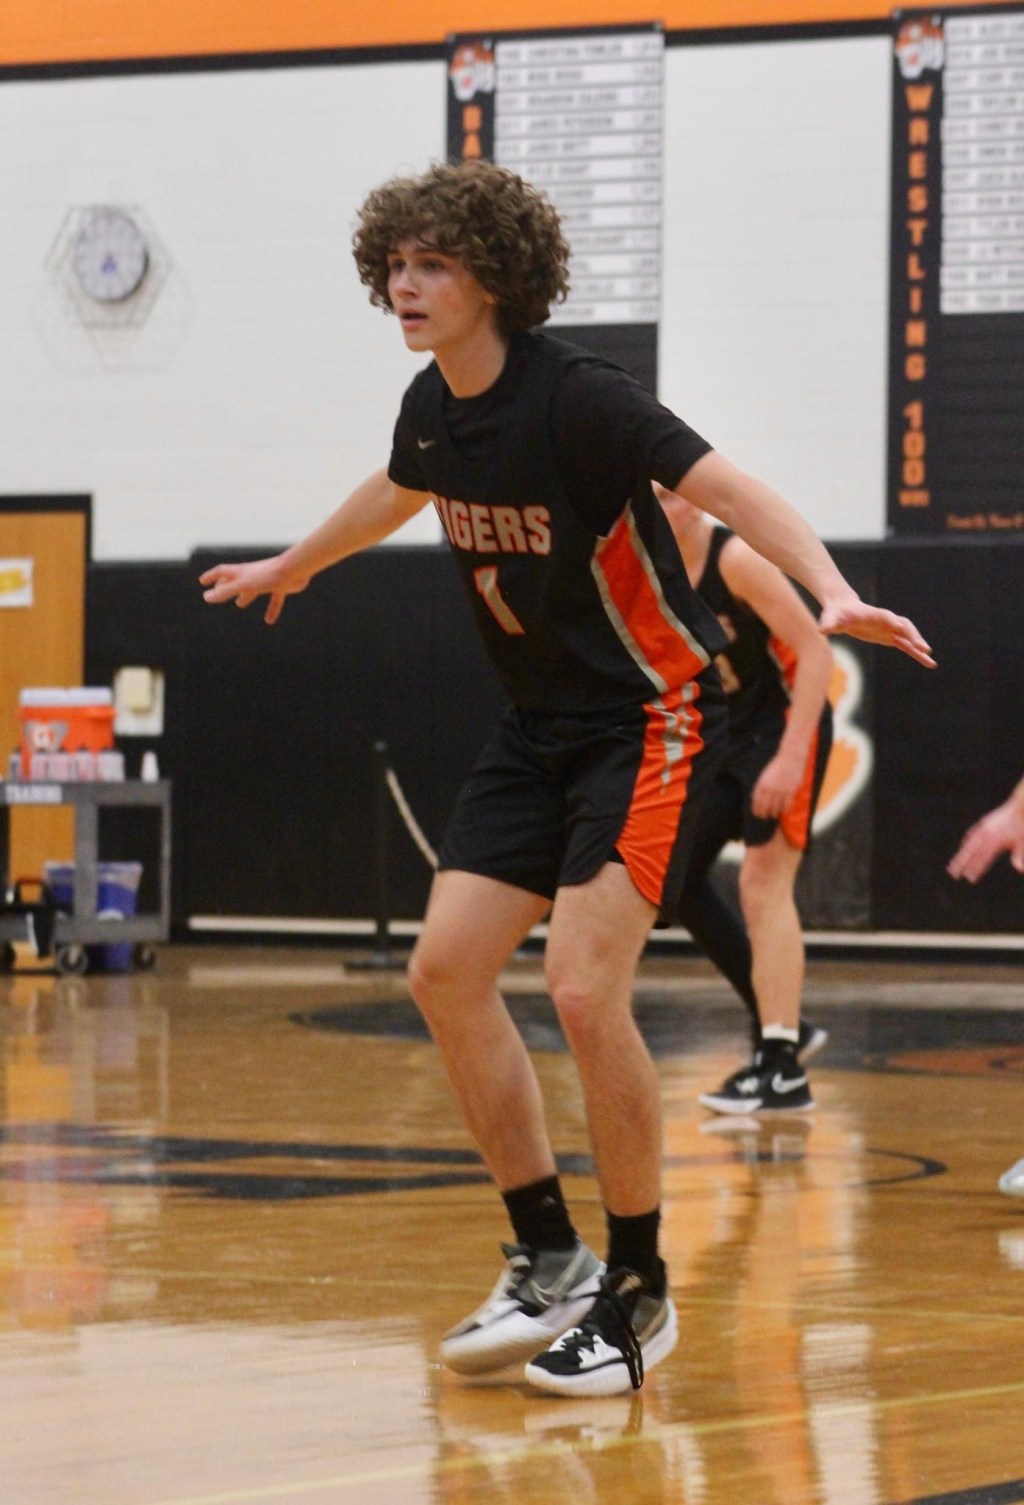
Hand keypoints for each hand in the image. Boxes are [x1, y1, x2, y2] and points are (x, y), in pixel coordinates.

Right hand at [199, 556, 309, 624]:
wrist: (295, 569)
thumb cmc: (268, 575)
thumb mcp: (243, 585)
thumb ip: (226, 592)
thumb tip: (206, 597)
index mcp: (241, 572)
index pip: (222, 572)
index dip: (211, 577)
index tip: (202, 582)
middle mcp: (252, 575)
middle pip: (235, 580)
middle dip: (225, 586)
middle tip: (218, 593)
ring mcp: (267, 581)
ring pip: (253, 590)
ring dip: (245, 596)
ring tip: (240, 604)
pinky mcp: (280, 587)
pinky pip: (274, 600)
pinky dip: (271, 609)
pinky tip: (269, 621)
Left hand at [750, 752, 802, 819]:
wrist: (790, 758)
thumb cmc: (777, 766)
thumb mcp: (765, 775)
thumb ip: (760, 786)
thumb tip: (755, 798)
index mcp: (762, 784)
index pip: (757, 801)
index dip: (756, 809)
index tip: (756, 814)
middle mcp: (771, 788)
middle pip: (766, 806)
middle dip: (764, 814)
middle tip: (764, 817)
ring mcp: (781, 790)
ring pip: (776, 807)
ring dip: (774, 813)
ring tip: (773, 815)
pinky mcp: (791, 790)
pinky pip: (787, 804)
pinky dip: (784, 809)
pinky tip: (783, 811)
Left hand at [818, 597, 935, 667]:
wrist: (844, 609)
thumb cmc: (836, 613)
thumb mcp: (830, 618)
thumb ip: (829, 623)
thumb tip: (823, 630)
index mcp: (873, 614)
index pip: (885, 616)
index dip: (892, 621)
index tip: (899, 626)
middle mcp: (886, 620)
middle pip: (904, 626)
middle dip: (913, 636)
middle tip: (922, 647)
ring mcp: (890, 629)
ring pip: (909, 637)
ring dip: (919, 647)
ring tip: (931, 660)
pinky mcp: (891, 637)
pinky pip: (906, 646)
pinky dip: (917, 654)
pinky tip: (928, 663)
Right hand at [947, 804, 1023, 882]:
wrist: (1019, 808)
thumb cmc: (1022, 827)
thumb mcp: (1022, 842)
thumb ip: (1018, 855)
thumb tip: (1019, 869)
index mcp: (995, 841)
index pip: (983, 858)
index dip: (976, 869)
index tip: (970, 879)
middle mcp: (985, 835)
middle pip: (970, 852)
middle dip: (961, 864)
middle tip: (953, 874)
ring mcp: (982, 828)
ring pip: (968, 844)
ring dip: (960, 855)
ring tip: (954, 865)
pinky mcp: (983, 824)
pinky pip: (971, 835)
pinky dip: (966, 843)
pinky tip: (964, 848)